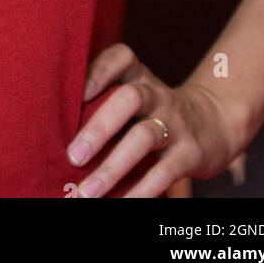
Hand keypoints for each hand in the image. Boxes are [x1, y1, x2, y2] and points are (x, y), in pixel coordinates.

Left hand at [65, 42, 246, 198]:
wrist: (212, 123)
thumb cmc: (154, 112)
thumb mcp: (135, 97)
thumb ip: (104, 103)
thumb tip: (51, 130)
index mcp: (138, 76)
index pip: (120, 58)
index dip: (98, 70)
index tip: (77, 92)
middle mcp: (156, 94)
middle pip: (128, 99)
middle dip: (99, 128)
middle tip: (73, 156)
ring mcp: (175, 121)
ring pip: (143, 137)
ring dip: (113, 167)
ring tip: (88, 192)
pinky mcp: (189, 151)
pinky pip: (164, 171)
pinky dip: (142, 190)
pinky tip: (122, 204)